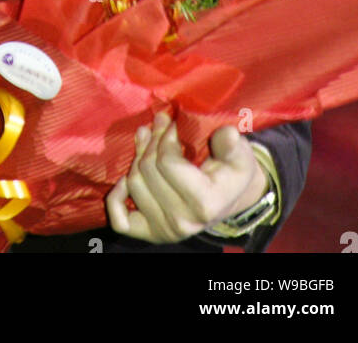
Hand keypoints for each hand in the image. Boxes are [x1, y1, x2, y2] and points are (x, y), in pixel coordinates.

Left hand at [105, 111, 268, 243]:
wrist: (229, 198)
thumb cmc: (232, 171)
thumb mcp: (240, 156)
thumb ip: (231, 145)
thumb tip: (228, 134)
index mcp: (205, 204)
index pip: (167, 163)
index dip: (166, 136)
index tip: (174, 123)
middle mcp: (182, 222)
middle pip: (147, 170)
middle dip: (152, 140)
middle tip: (160, 123)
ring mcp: (165, 231)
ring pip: (133, 184)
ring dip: (138, 157)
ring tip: (148, 138)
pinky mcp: (151, 234)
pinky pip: (120, 220)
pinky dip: (117, 198)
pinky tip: (125, 178)